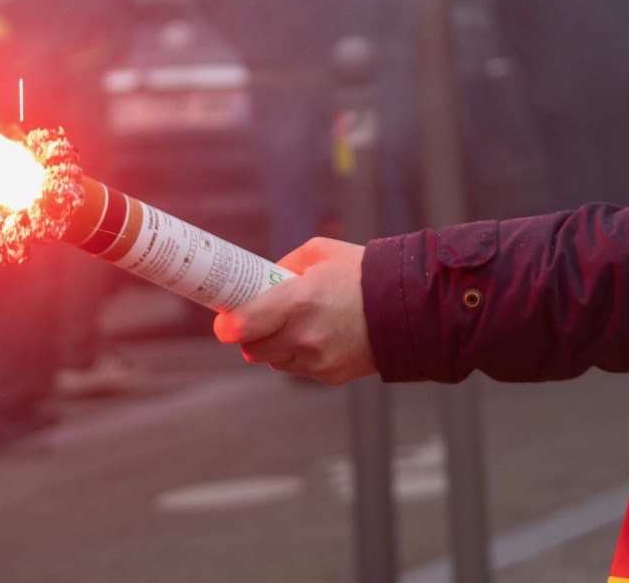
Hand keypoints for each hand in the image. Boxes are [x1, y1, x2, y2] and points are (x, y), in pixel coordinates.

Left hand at [213, 238, 375, 384]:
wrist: (404, 308)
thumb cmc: (361, 274)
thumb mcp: (320, 253)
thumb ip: (284, 265)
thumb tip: (261, 280)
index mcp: (298, 301)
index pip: (242, 326)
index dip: (227, 325)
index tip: (224, 320)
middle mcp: (304, 335)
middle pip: (251, 348)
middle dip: (249, 334)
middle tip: (257, 318)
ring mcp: (316, 360)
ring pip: (272, 361)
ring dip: (273, 345)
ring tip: (294, 324)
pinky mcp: (328, 376)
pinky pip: (297, 368)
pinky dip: (298, 354)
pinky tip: (317, 336)